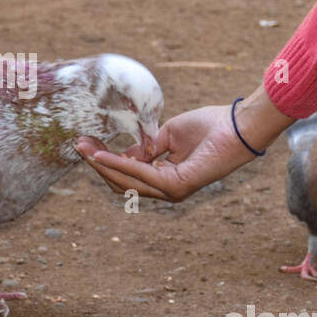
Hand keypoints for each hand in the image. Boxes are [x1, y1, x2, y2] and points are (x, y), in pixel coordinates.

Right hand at [75, 85, 293, 201]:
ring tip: (87, 149)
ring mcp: (172, 191)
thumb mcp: (167, 136)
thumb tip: (122, 154)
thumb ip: (145, 148)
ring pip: (128, 182)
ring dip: (104, 166)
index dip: (106, 162)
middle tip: (79, 147)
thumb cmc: (210, 126)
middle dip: (98, 165)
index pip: (129, 178)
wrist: (236, 126)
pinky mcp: (177, 186)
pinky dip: (121, 165)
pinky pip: (141, 175)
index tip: (87, 145)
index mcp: (166, 179)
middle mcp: (168, 190)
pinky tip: (106, 154)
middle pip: (123, 184)